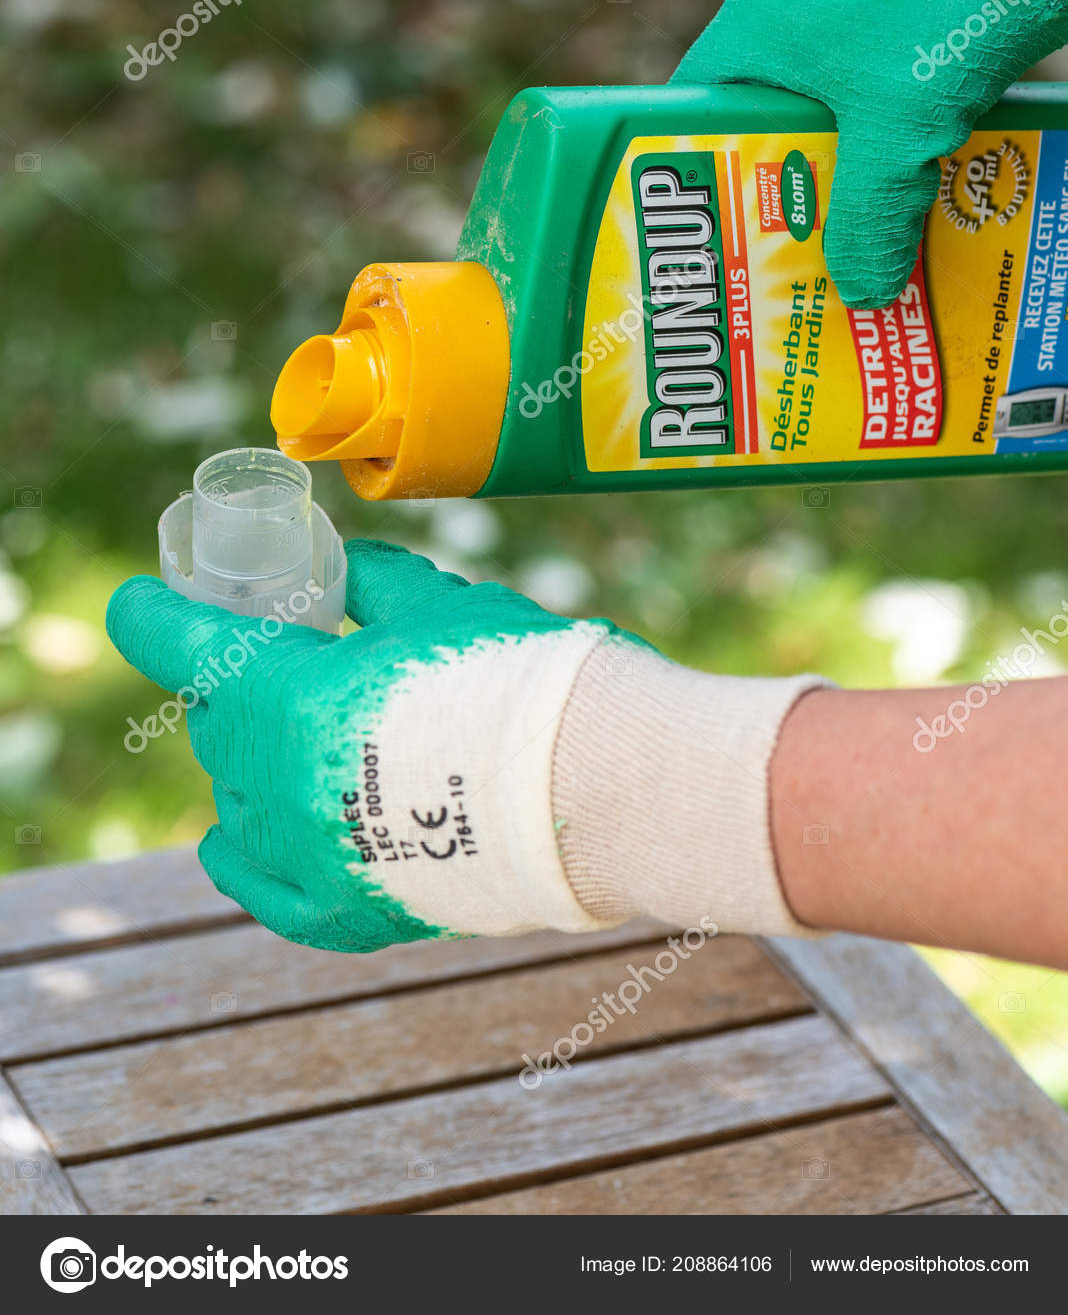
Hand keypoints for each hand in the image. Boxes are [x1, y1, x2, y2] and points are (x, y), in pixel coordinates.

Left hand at [106, 540, 618, 951]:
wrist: (591, 786)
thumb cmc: (514, 679)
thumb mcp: (436, 604)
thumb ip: (371, 583)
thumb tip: (340, 572)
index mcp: (285, 694)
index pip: (179, 645)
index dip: (152, 615)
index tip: (142, 600)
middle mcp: (274, 780)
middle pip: (220, 722)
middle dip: (238, 684)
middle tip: (283, 657)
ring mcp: (303, 853)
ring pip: (239, 797)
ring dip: (255, 759)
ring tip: (309, 736)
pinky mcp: (343, 910)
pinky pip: (262, 888)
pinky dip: (242, 859)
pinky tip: (224, 844)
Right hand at [674, 0, 1067, 308]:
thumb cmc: (949, 3)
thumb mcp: (900, 132)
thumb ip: (868, 217)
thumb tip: (860, 292)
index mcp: (757, 13)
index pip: (700, 103)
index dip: (710, 167)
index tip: (733, 220)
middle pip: (772, 95)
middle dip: (798, 165)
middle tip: (817, 229)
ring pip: (836, 72)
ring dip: (859, 133)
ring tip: (887, 193)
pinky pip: (883, 42)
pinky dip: (902, 93)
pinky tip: (941, 135)